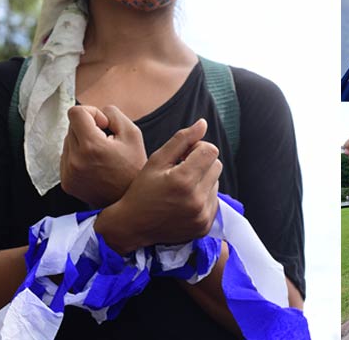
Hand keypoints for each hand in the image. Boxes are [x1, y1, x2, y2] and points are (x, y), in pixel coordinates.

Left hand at [61, 105, 146, 206]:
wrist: (129, 199)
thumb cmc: (134, 167)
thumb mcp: (133, 134)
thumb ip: (113, 114)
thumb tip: (97, 112)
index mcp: (91, 146)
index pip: (75, 112)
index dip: (92, 113)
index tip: (104, 125)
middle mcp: (74, 159)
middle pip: (72, 126)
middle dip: (88, 128)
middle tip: (106, 142)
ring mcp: (68, 172)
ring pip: (68, 142)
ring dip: (83, 143)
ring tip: (101, 156)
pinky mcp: (66, 182)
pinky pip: (66, 158)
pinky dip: (79, 157)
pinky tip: (95, 165)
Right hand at [97, 119, 221, 251]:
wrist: (132, 226)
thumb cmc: (142, 189)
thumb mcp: (157, 160)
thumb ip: (182, 139)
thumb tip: (203, 123)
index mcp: (183, 180)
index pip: (210, 150)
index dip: (197, 148)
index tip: (183, 155)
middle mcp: (196, 200)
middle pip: (217, 165)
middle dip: (202, 162)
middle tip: (182, 168)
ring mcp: (202, 216)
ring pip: (216, 183)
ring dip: (203, 180)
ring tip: (182, 186)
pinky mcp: (205, 226)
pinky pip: (214, 201)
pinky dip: (203, 197)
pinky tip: (185, 200)